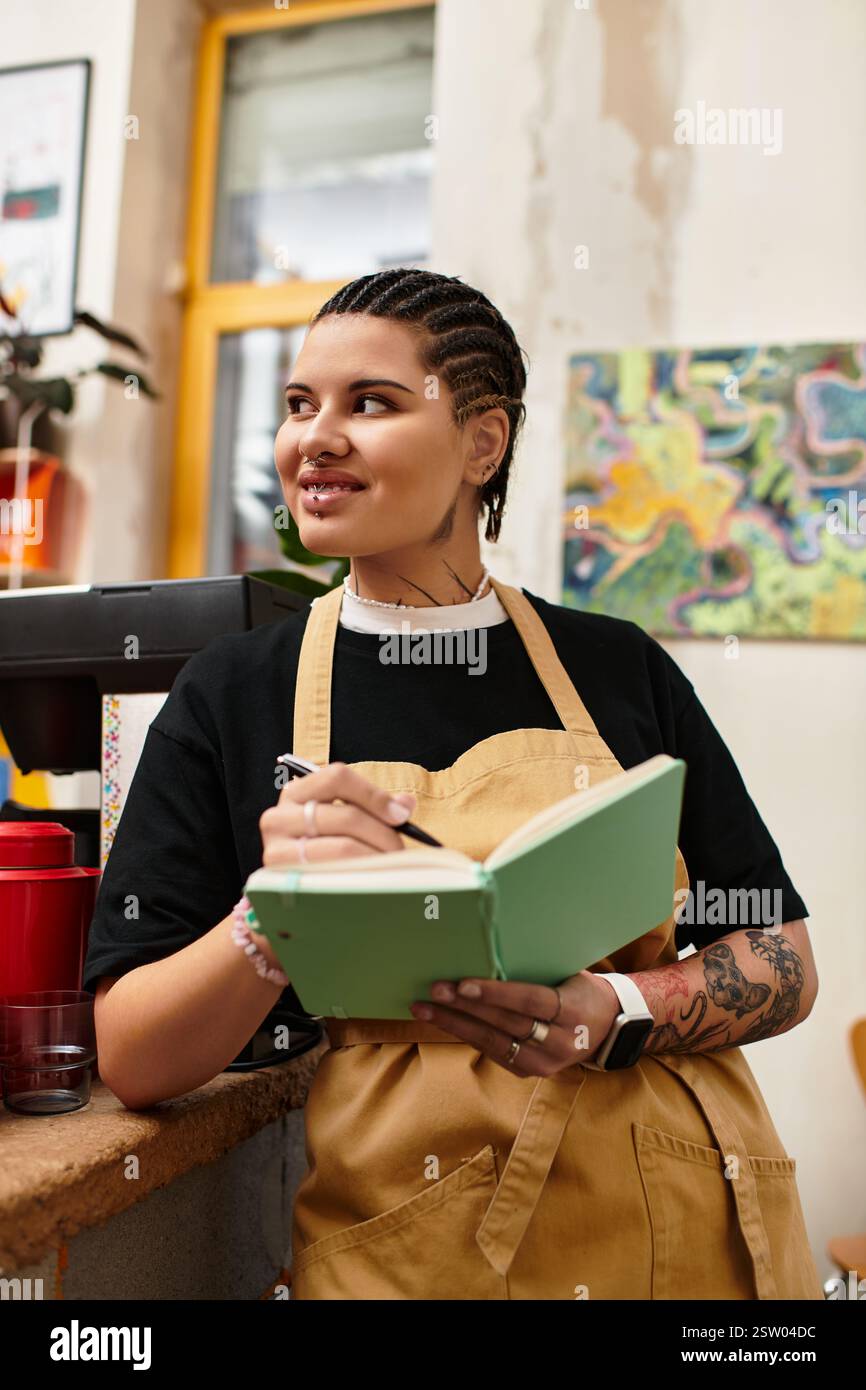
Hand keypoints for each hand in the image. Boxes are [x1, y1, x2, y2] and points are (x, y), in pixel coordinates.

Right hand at [259, 761, 415, 866]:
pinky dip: (360, 877)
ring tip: (390, 866)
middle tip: (401, 848)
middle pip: (346, 816)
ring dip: (376, 857)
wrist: (297, 889)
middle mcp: (278, 816)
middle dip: (383, 833)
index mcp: (296, 792)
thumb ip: (374, 807)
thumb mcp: (345, 818)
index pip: (337, 778)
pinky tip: (371, 881)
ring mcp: (277, 849)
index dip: (373, 795)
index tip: (400, 816)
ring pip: (343, 848)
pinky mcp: (282, 881)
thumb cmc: (326, 847)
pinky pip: (333, 876)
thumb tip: (405, 805)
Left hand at [409, 971, 621, 1077]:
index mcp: (572, 1011)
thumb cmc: (581, 988)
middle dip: (465, 1007)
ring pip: (493, 1042)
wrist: (608, 1027)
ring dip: (454, 1024)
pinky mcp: (530, 1071)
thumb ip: (535, 969)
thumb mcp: (569, 974)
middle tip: (434, 990)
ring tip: (424, 1008)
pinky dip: (466, 1034)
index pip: (529, 1001)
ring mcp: (544, 1062)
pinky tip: (443, 1021)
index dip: (495, 994)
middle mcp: (560, 1042)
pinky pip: (493, 1052)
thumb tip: (489, 948)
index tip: (462, 983)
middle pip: (505, 1023)